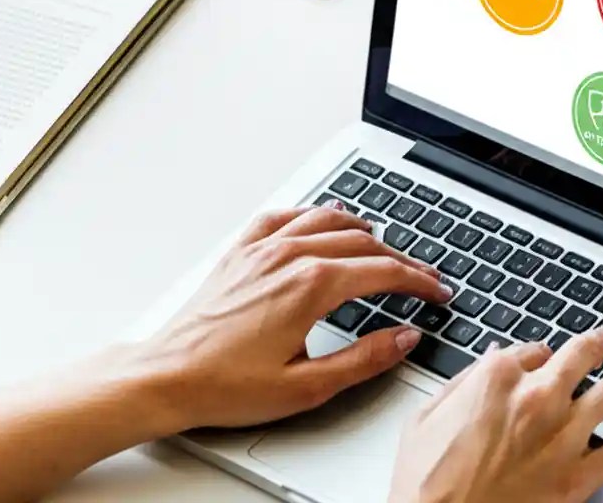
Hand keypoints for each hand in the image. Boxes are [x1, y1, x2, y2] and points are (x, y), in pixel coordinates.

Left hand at [138, 202, 451, 431]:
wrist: (166, 377)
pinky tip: (320, 222)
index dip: (419, 282)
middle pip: (363, 244)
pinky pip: (284, 216)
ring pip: (327, 220)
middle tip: (421, 277)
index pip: (383, 272)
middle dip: (401, 260)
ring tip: (383, 245)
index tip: (436, 292)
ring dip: (362, 231)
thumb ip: (365, 359)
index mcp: (311, 286)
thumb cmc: (225, 385)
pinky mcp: (240, 253)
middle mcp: (289, 257)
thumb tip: (404, 339)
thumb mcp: (308, 386)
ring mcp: (262, 250)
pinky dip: (312, 215)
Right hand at [389, 325, 602, 502]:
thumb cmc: (425, 482)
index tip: (546, 355)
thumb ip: (462, 383)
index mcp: (497, 378)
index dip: (541, 352)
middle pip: (580, 357)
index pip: (532, 350)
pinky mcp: (578, 477)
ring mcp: (562, 436)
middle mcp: (537, 399)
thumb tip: (486, 361)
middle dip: (601, 342)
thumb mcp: (425, 417)